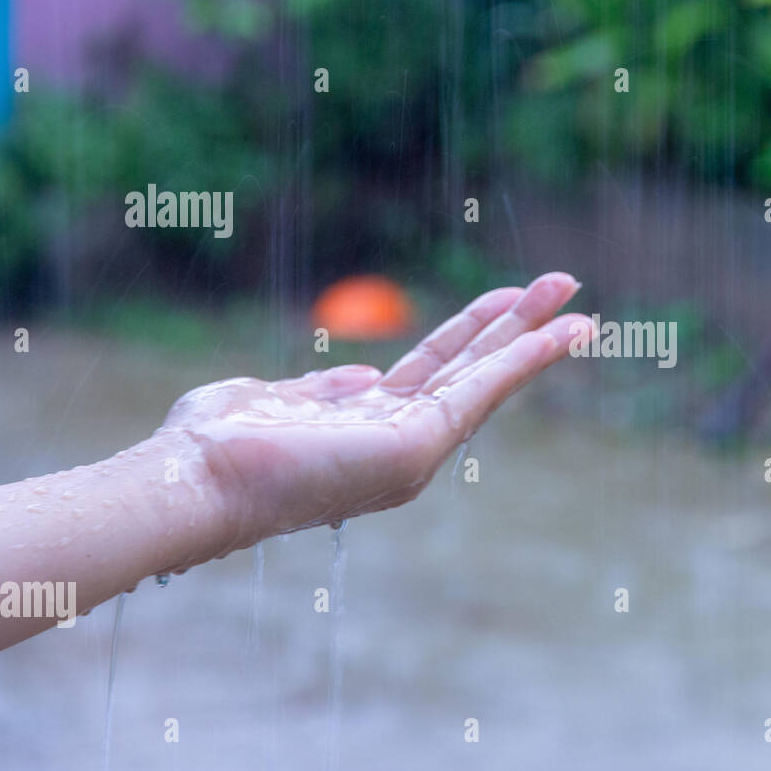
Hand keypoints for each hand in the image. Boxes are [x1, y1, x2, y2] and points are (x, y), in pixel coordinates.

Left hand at [161, 272, 588, 552]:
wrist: (192, 482)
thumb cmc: (216, 448)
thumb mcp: (279, 400)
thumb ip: (326, 390)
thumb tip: (365, 376)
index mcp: (370, 430)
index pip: (435, 373)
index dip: (472, 334)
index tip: (503, 302)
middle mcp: (401, 444)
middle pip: (470, 371)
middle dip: (517, 328)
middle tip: (561, 288)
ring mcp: (415, 450)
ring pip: (487, 381)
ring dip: (535, 339)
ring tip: (577, 304)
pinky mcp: (418, 446)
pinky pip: (482, 390)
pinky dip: (524, 359)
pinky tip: (558, 332)